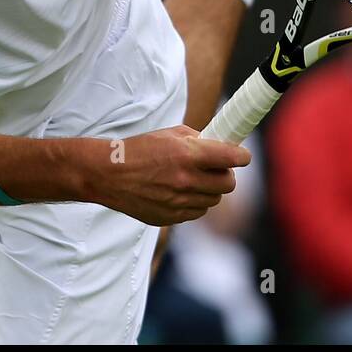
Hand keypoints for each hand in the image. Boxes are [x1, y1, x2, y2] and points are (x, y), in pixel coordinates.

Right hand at [89, 126, 248, 226]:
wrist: (109, 175)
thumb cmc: (139, 149)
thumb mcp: (170, 134)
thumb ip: (197, 140)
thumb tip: (220, 145)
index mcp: (188, 155)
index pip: (232, 158)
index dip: (242, 156)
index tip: (242, 156)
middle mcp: (187, 180)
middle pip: (228, 184)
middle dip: (226, 175)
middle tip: (216, 169)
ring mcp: (180, 202)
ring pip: (214, 200)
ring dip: (210, 190)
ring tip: (194, 180)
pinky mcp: (172, 217)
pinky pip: (197, 211)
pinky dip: (195, 202)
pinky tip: (181, 192)